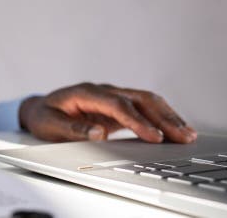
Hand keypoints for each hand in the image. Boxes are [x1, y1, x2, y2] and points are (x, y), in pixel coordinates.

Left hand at [19, 83, 196, 142]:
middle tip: (181, 135)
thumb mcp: (50, 125)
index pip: (117, 104)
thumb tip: (98, 134)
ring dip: (166, 116)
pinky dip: (160, 119)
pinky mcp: (117, 107)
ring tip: (186, 134)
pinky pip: (143, 110)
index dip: (136, 120)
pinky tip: (174, 131)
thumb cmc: (44, 116)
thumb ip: (72, 129)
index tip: (152, 136)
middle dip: (162, 117)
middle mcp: (103, 91)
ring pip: (146, 101)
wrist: (40, 109)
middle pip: (138, 99)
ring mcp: (112, 97)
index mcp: (86, 93)